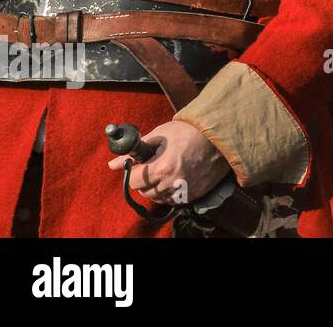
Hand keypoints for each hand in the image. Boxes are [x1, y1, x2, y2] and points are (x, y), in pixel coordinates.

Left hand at [107, 120, 228, 204]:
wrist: (219, 136)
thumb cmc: (189, 131)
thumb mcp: (160, 135)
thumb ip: (135, 150)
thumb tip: (113, 163)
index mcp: (161, 167)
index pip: (133, 181)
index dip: (133, 172)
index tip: (138, 165)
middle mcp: (171, 183)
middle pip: (144, 191)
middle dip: (143, 180)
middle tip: (152, 166)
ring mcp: (184, 191)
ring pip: (157, 197)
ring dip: (156, 187)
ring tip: (165, 170)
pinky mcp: (194, 195)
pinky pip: (172, 200)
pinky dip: (169, 192)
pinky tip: (175, 177)